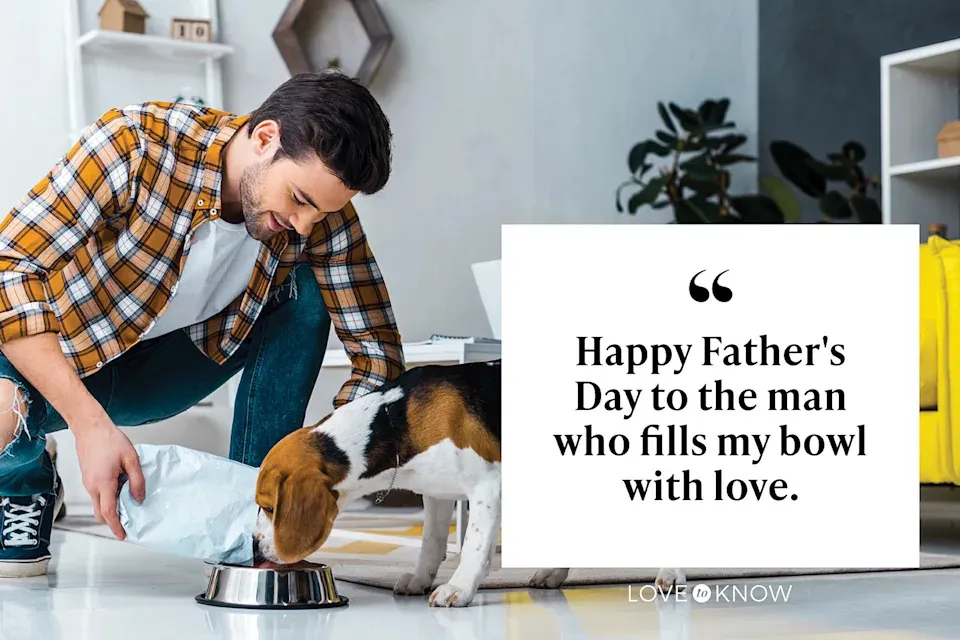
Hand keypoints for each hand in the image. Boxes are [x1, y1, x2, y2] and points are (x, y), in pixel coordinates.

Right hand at [73, 417, 145, 539]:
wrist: (90, 428)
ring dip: (111, 508)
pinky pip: (97, 494)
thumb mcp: (131, 459)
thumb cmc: (110, 440)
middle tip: (128, 523)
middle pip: (100, 513)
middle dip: (113, 521)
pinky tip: (121, 490)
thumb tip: (139, 499)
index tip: (123, 535)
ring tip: (129, 505)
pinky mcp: (88, 477)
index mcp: (103, 483)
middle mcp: (92, 486)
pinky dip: (108, 498)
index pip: (108, 513)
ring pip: (98, 503)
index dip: (116, 526)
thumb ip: (137, 481)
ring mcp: (88, 482)